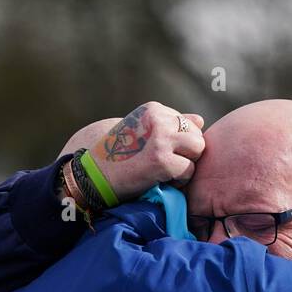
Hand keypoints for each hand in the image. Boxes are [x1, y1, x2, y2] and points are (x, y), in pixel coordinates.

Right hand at [87, 102, 204, 200]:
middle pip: (196, 134)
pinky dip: (179, 180)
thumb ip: (170, 125)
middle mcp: (158, 119)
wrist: (91, 177)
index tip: (158, 154)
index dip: (178, 144)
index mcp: (152, 110)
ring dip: (186, 164)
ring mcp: (160, 139)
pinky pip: (189, 170)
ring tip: (166, 172)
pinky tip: (161, 181)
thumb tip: (200, 120)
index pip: (186, 123)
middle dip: (186, 153)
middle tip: (165, 165)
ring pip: (197, 149)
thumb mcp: (141, 133)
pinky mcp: (162, 161)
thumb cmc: (115, 158)